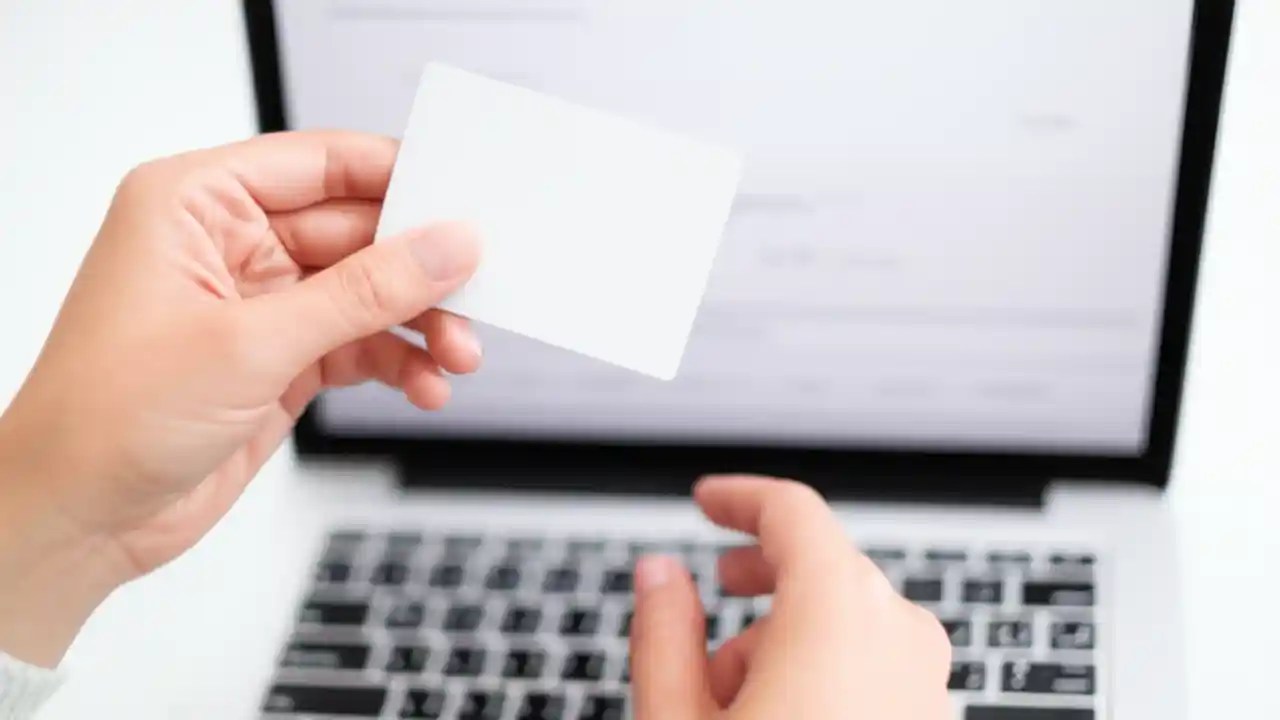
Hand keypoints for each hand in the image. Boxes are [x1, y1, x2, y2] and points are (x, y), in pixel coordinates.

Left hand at [0, 131, 479, 664]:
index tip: (463, 198)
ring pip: (367, 293)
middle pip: (356, 231)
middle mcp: (228, 245)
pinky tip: (425, 386)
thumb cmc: (107, 418)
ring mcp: (257, 305)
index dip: (396, 176)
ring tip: (457, 354)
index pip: (319, 163)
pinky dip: (398, 363)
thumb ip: (363, 292)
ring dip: (418, 324)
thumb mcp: (253, 343)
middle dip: (419, 269)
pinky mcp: (278, 359)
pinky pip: (359, 344)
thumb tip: (444, 245)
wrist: (78, 520)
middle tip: (476, 291)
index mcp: (196, 204)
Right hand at [631, 476, 952, 718]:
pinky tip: (786, 717)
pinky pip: (881, 670)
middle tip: (718, 585)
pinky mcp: (937, 718)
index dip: (739, 497)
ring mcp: (930, 682)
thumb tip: (660, 575)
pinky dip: (833, 675)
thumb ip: (664, 630)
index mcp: (839, 614)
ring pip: (852, 625)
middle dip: (760, 578)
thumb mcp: (680, 717)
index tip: (709, 500)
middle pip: (825, 568)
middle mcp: (901, 637)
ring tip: (735, 698)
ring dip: (792, 638)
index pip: (792, 511)